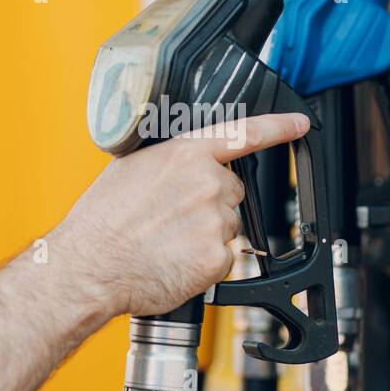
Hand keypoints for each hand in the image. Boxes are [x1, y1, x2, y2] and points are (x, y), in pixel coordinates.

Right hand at [53, 113, 309, 319]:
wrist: (89, 267)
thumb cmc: (101, 222)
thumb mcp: (129, 170)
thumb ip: (166, 162)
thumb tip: (178, 167)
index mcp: (184, 154)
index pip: (243, 133)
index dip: (278, 127)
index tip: (300, 123)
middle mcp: (206, 183)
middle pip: (232, 190)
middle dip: (211, 203)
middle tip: (173, 218)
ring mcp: (214, 221)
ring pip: (227, 226)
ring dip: (206, 234)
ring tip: (166, 241)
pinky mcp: (216, 257)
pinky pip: (223, 259)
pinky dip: (203, 264)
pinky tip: (173, 261)